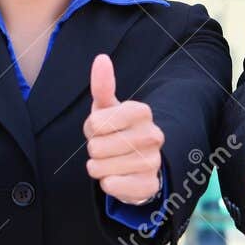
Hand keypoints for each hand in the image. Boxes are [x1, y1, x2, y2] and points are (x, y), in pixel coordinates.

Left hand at [84, 54, 163, 205]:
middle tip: (107, 147)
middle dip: (93, 149)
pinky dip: (107, 184)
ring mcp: (153, 162)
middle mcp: (153, 136)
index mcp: (142, 112)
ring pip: (99, 168)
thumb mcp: (107, 108)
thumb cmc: (116, 131)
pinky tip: (118, 178)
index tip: (102, 128)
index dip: (92, 128)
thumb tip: (101, 58)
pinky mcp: (148, 185)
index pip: (96, 122)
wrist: (137, 165)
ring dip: (99, 168)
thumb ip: (102, 85)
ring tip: (112, 162)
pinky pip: (111, 186)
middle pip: (95, 147)